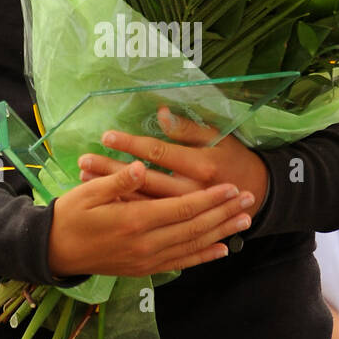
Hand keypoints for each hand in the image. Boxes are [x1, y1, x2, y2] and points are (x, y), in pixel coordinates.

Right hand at [47, 156, 255, 278]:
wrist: (53, 252)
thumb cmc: (68, 216)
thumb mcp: (87, 193)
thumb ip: (118, 181)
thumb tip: (142, 167)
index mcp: (134, 221)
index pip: (182, 208)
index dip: (210, 198)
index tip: (232, 186)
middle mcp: (146, 244)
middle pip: (195, 228)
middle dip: (224, 214)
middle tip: (249, 201)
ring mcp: (146, 260)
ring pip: (192, 246)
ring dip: (221, 233)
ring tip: (244, 222)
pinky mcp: (144, 268)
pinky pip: (181, 263)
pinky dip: (203, 256)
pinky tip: (221, 250)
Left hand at [79, 106, 269, 215]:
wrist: (255, 193)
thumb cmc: (232, 158)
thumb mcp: (218, 136)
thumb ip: (188, 129)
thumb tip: (160, 114)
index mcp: (201, 167)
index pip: (159, 154)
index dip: (132, 144)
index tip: (107, 136)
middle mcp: (191, 191)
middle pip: (144, 180)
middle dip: (112, 170)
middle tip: (83, 160)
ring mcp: (185, 212)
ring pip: (141, 201)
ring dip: (111, 189)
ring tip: (84, 176)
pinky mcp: (180, 223)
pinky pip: (148, 218)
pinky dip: (123, 206)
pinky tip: (102, 197)